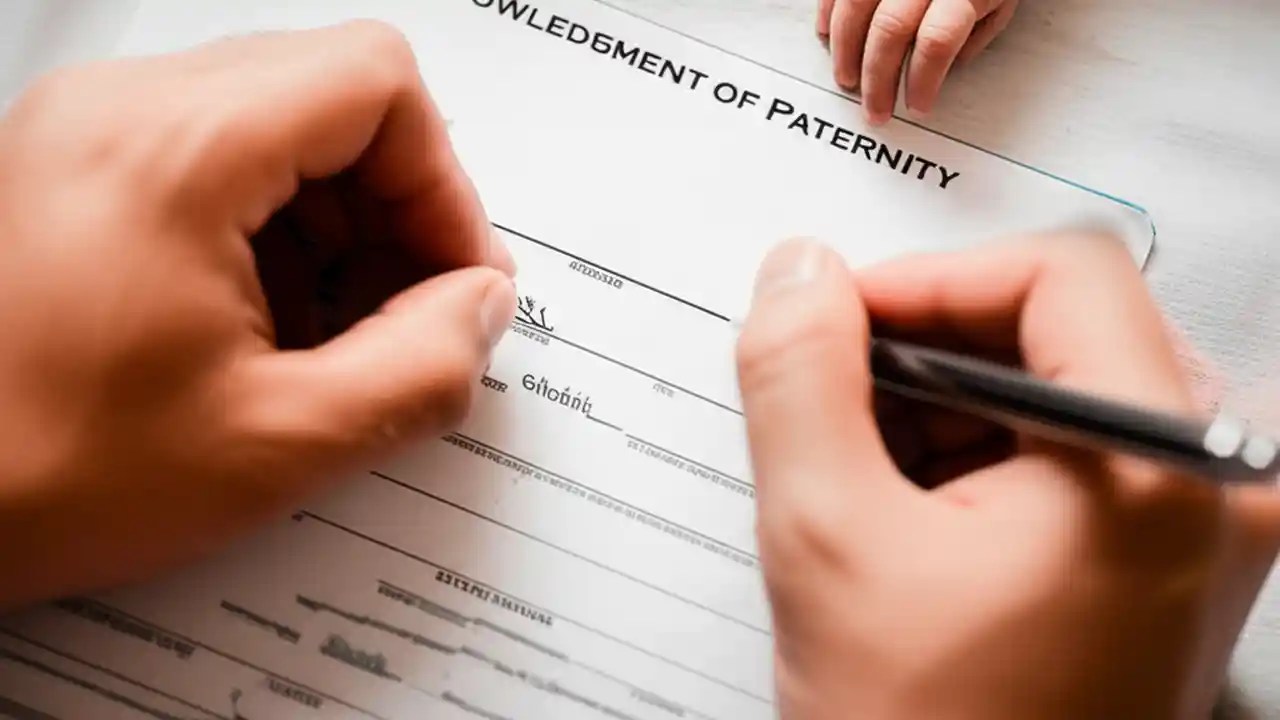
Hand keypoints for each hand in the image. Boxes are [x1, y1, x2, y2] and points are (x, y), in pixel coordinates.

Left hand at [0, 22, 516, 609]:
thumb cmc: (32, 472)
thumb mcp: (273, 443)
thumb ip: (418, 371)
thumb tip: (480, 310)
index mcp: (172, 151)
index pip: (377, 84)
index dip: (444, 186)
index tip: (456, 277)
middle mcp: (121, 113)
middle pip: (331, 96)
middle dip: (396, 209)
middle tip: (410, 312)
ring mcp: (87, 135)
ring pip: (279, 127)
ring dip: (337, 226)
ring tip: (331, 336)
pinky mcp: (72, 171)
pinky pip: (216, 162)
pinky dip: (271, 234)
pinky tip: (264, 329)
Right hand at [736, 237, 1279, 719]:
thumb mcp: (827, 541)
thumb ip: (799, 382)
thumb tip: (796, 278)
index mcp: (1156, 471)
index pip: (1061, 273)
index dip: (930, 279)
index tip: (842, 318)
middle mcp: (1210, 489)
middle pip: (1063, 326)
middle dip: (926, 349)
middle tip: (834, 396)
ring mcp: (1195, 527)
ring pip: (1057, 387)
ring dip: (942, 405)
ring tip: (863, 477)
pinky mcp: (1160, 559)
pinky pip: (1067, 452)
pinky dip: (975, 456)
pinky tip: (906, 512)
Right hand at [818, 0, 1019, 123]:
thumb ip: (978, 32)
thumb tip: (946, 68)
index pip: (937, 40)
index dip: (923, 79)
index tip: (918, 104)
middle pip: (891, 29)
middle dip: (878, 79)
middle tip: (876, 108)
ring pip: (855, 7)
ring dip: (846, 50)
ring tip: (847, 78)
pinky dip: (828, 12)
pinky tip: (827, 34)